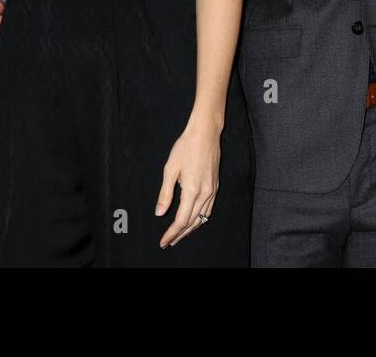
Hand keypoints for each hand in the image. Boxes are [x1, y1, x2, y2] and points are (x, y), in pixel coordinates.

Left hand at [155, 122, 220, 247]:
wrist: (205, 134)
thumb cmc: (186, 147)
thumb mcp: (170, 169)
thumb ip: (165, 193)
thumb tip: (160, 212)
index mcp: (192, 190)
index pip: (181, 220)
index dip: (171, 233)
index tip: (163, 240)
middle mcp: (205, 193)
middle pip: (192, 222)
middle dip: (180, 234)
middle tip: (168, 242)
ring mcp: (212, 190)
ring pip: (202, 217)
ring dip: (190, 229)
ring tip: (179, 235)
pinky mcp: (215, 186)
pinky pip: (208, 209)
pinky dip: (200, 218)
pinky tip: (194, 220)